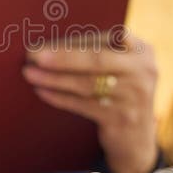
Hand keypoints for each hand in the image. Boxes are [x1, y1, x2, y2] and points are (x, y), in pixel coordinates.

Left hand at [22, 34, 157, 172]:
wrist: (136, 138)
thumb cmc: (119, 91)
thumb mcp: (122, 68)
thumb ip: (101, 51)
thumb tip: (51, 42)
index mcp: (142, 51)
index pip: (108, 37)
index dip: (79, 38)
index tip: (50, 34)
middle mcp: (142, 71)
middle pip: (97, 60)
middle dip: (61, 56)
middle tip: (32, 52)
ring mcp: (134, 97)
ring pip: (86, 84)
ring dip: (54, 77)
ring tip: (29, 72)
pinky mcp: (120, 119)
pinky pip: (83, 104)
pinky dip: (60, 97)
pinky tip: (42, 90)